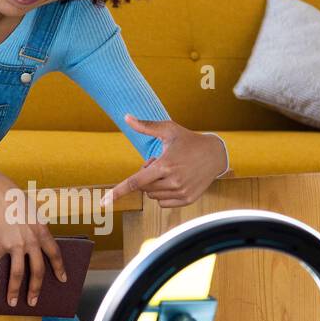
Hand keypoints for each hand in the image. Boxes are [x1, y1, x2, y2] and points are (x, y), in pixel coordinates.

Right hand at [0, 168, 66, 306]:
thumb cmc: (14, 199)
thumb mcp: (33, 213)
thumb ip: (35, 230)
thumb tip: (34, 244)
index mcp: (42, 231)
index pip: (55, 254)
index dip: (60, 268)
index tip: (63, 280)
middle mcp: (32, 240)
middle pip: (37, 271)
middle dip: (35, 289)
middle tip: (33, 301)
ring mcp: (16, 243)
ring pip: (17, 273)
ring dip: (14, 290)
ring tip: (12, 300)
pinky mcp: (0, 244)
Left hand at [109, 116, 231, 206]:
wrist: (215, 155)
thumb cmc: (188, 140)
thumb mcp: (168, 130)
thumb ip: (145, 126)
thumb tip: (126, 117)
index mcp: (165, 165)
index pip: (135, 182)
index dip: (118, 191)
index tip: (104, 202)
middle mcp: (173, 182)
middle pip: (144, 188)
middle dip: (146, 176)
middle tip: (160, 164)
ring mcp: (181, 192)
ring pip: (152, 196)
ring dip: (154, 186)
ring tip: (170, 171)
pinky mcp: (187, 200)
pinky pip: (163, 203)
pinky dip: (163, 194)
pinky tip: (175, 181)